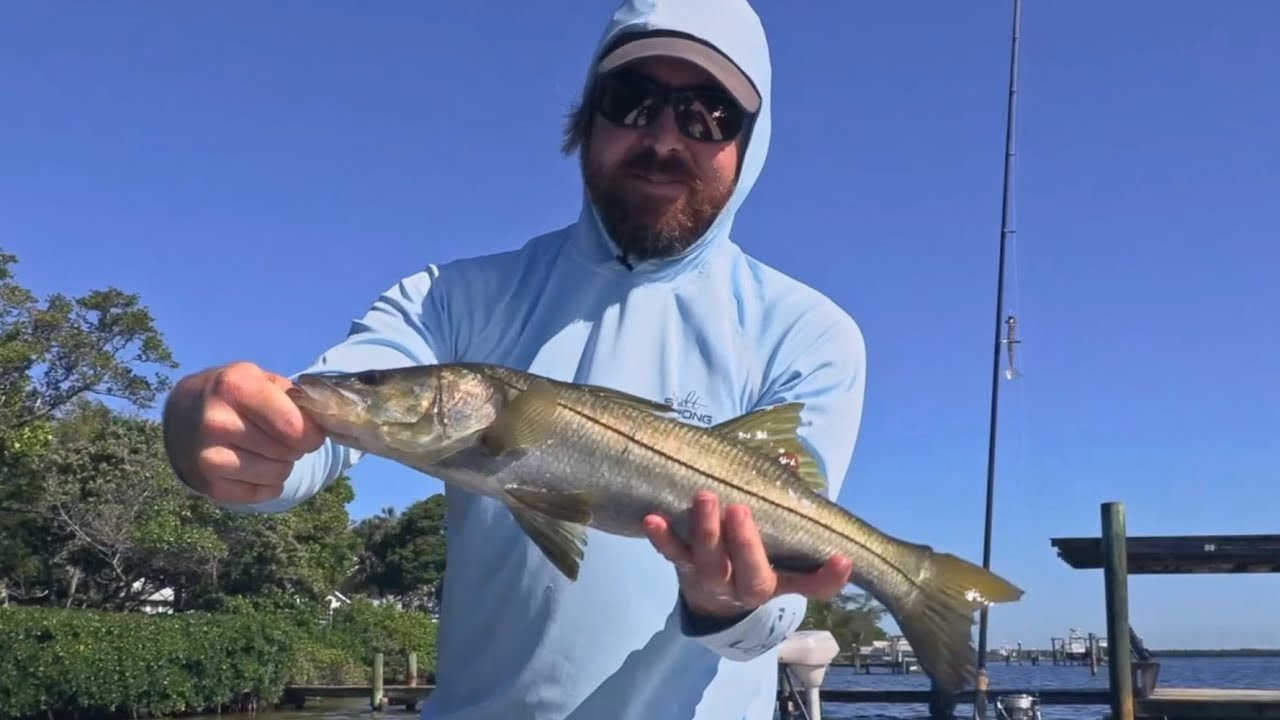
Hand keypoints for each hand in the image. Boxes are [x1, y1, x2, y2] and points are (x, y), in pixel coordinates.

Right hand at [163, 361, 323, 504]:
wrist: (186, 412)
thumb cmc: (235, 393)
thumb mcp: (262, 379)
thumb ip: (296, 399)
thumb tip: (325, 424)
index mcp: (235, 387)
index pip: (294, 426)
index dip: (312, 433)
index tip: (310, 432)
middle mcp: (217, 422)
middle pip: (288, 451)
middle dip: (295, 447)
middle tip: (281, 438)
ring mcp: (209, 456)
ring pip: (277, 474)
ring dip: (282, 466)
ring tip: (268, 451)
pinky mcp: (208, 484)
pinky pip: (259, 495)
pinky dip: (267, 485)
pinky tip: (255, 468)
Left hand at [643, 490, 853, 618]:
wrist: (713, 593)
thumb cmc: (753, 553)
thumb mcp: (777, 540)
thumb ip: (788, 507)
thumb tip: (790, 461)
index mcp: (779, 580)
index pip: (811, 585)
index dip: (829, 577)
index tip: (844, 558)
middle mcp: (748, 586)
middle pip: (751, 575)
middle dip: (745, 544)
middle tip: (740, 509)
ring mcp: (713, 580)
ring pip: (710, 565)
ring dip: (706, 533)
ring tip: (705, 498)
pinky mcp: (684, 569)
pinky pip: (672, 556)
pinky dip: (663, 539)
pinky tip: (652, 519)